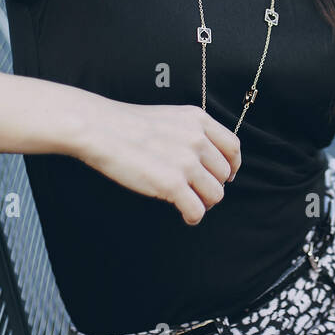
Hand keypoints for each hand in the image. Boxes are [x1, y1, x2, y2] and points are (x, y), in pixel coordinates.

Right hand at [71, 100, 241, 225]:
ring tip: (191, 204)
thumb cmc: (129, 125)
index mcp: (199, 120)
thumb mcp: (170, 117)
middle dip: (214, 186)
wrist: (101, 129)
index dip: (232, 165)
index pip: (233, 147)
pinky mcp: (172, 184)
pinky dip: (193, 216)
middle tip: (198, 193)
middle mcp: (197, 140)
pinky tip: (185, 215)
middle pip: (224, 173)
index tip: (227, 176)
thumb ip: (191, 133)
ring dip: (205, 203)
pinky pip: (197, 209)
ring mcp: (186, 162)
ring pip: (215, 194)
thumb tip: (206, 157)